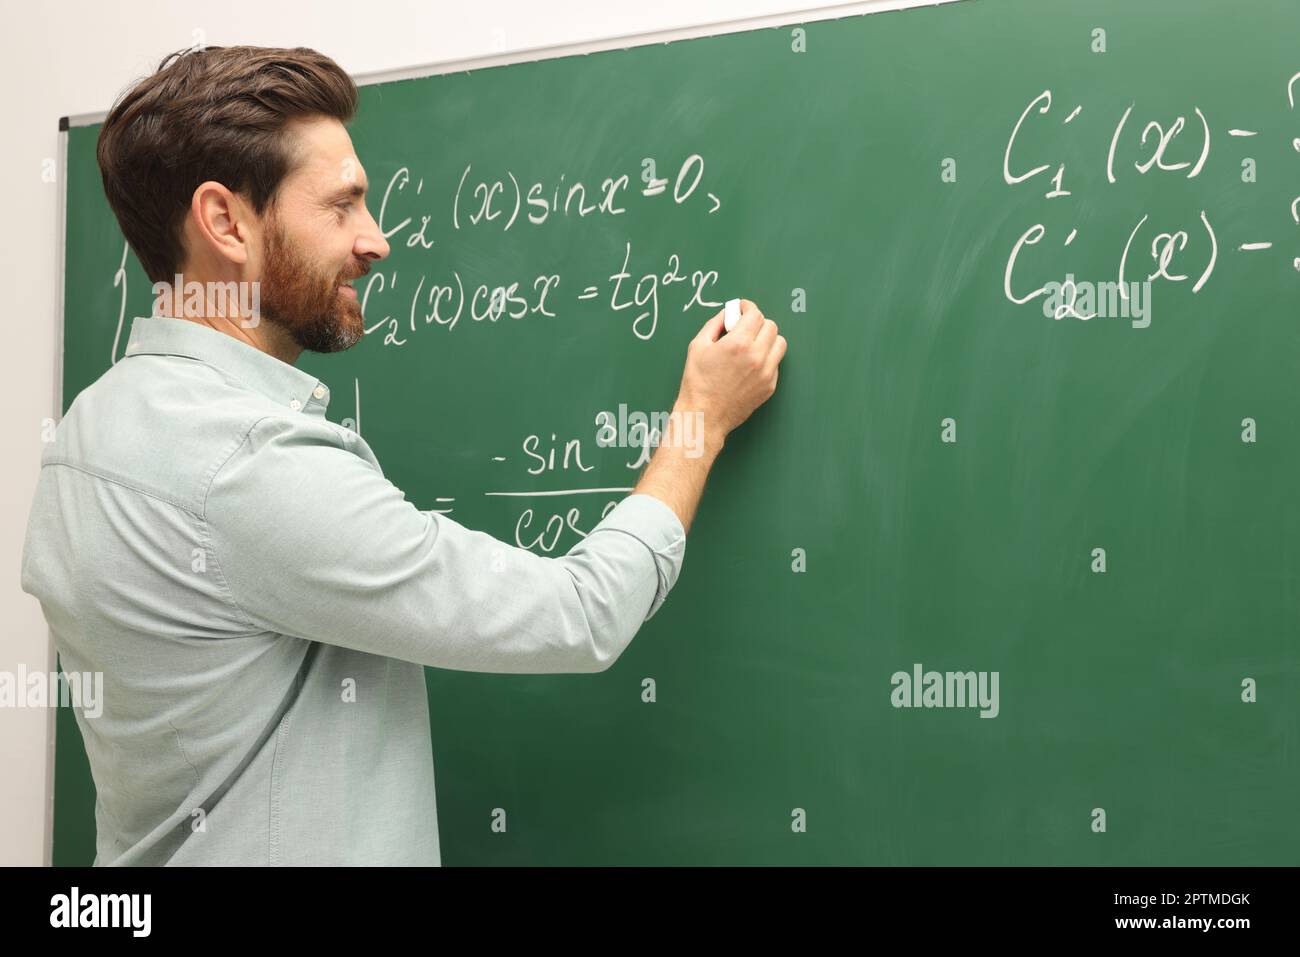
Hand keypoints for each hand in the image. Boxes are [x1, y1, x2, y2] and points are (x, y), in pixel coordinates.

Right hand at [674, 299, 786, 446]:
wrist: (704, 415)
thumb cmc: (697, 382)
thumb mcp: (698, 346)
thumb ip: (715, 324)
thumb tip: (728, 313)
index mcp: (738, 344)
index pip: (755, 314)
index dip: (747, 308)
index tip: (742, 310)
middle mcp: (756, 356)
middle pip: (771, 326)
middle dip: (757, 323)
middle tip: (744, 328)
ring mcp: (766, 373)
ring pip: (779, 343)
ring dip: (767, 339)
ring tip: (752, 345)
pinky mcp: (769, 386)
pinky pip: (776, 363)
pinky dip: (766, 358)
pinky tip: (750, 364)